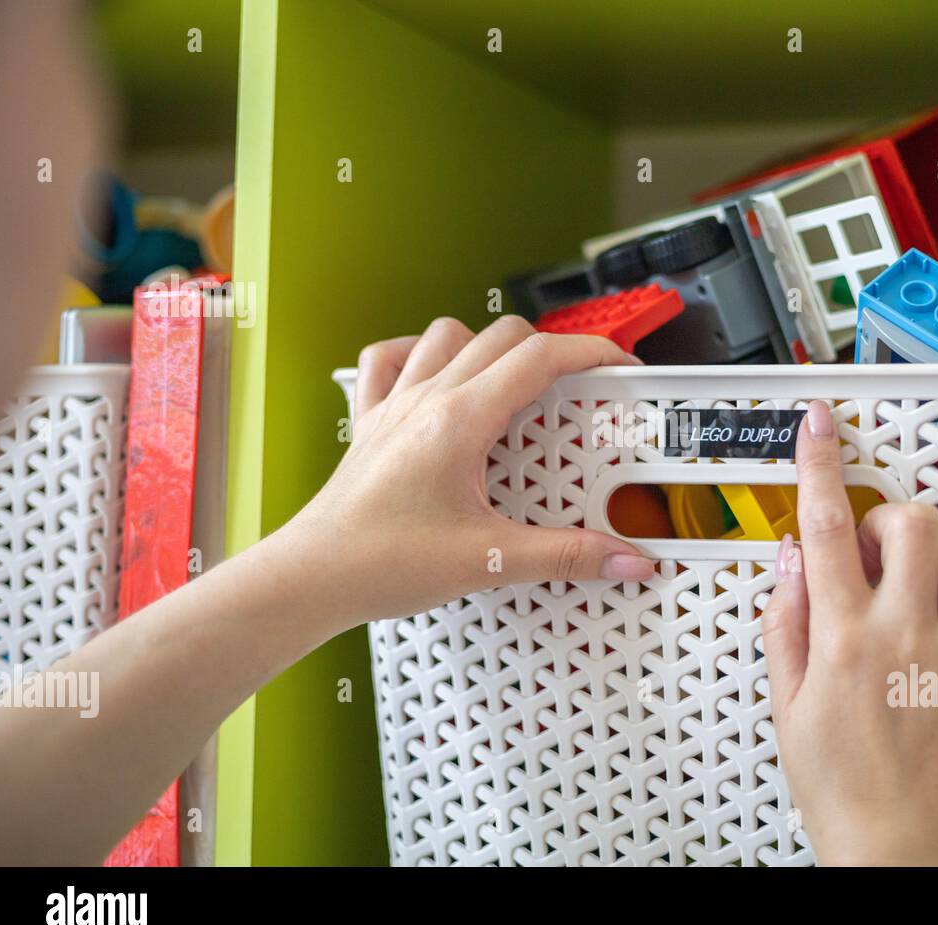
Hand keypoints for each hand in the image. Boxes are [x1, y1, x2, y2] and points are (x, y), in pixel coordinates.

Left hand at [282, 316, 656, 628]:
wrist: (311, 578)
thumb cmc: (382, 564)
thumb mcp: (490, 561)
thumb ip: (567, 556)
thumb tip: (627, 558)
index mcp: (460, 420)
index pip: (540, 358)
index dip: (592, 353)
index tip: (620, 368)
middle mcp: (426, 399)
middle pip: (502, 335)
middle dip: (552, 352)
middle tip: (577, 390)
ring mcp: (394, 406)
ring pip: (446, 334)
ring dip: (487, 345)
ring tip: (513, 384)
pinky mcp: (370, 423)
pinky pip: (387, 360)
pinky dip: (416, 353)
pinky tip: (435, 376)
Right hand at [762, 400, 937, 865]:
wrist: (902, 857)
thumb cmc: (841, 791)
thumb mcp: (786, 710)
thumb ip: (785, 624)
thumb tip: (791, 560)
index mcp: (844, 640)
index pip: (827, 526)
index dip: (819, 463)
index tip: (819, 425)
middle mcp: (908, 638)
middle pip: (915, 525)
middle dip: (895, 522)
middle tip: (882, 554)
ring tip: (929, 598)